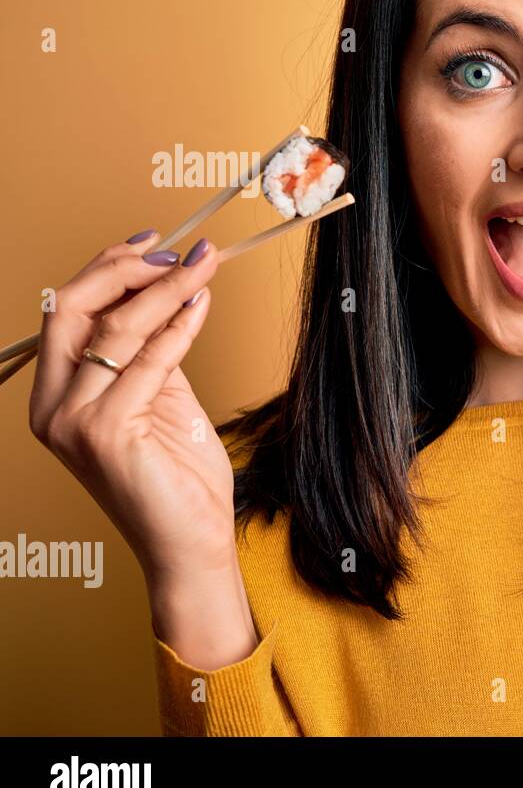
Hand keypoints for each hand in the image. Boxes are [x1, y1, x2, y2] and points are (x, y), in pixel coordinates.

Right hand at [27, 232, 234, 581]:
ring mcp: (73, 423)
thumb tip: (168, 291)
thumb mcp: (159, 399)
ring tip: (204, 266)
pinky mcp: (106, 434)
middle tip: (179, 252)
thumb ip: (150, 352)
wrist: (191, 542)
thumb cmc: (178, 476)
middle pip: (74, 310)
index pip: (68, 314)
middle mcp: (52, 409)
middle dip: (126, 270)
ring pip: (115, 330)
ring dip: (166, 290)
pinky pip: (149, 361)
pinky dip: (180, 326)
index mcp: (54, 398)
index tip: (154, 245)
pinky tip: (203, 304)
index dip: (107, 270)